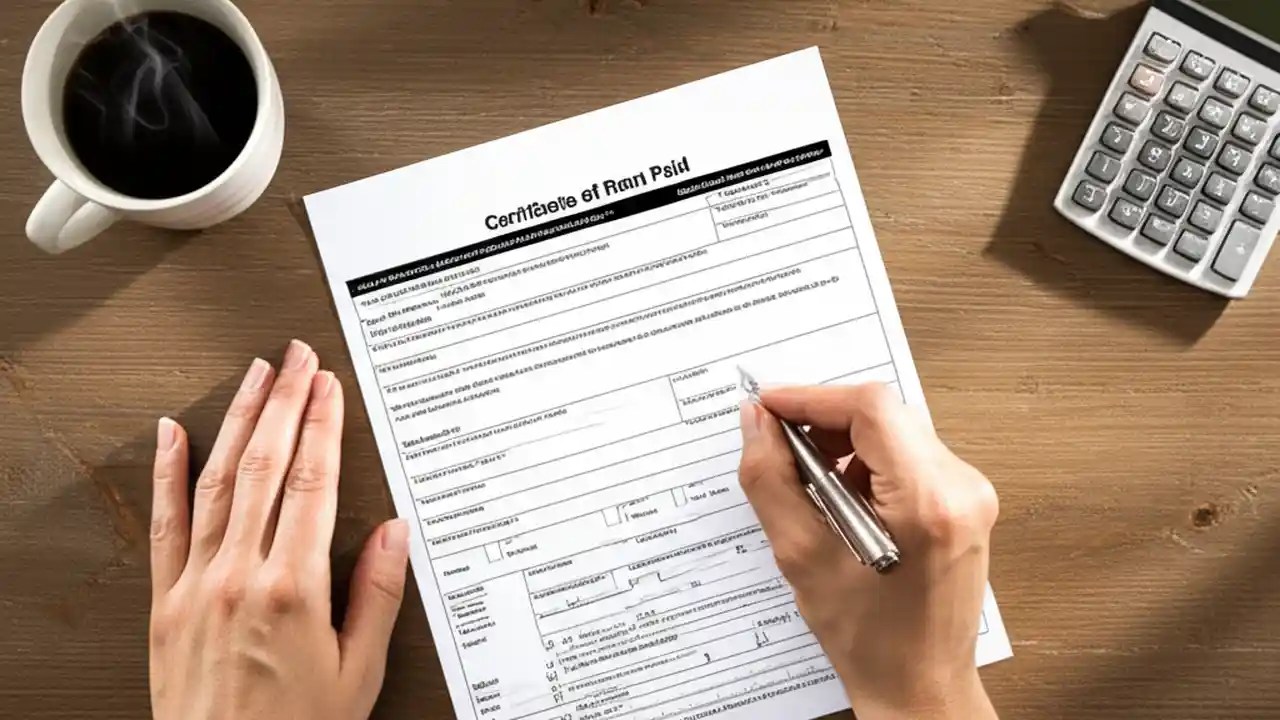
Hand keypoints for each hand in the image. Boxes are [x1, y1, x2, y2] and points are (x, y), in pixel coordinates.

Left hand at [148, 340, 409, 719]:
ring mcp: (196, 584)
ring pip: (216, 481)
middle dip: (283, 402)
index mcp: (293, 589)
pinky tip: (172, 434)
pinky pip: (163, 525)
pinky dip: (167, 474)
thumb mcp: (359, 672)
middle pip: (264, 466)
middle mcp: (239, 576)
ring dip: (237, 421)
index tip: (329, 387)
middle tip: (296, 357)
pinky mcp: (165, 602)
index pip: (311, 482)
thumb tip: (393, 532)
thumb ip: (376, 595)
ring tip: (254, 376)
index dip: (322, 425)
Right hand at [737, 383, 998, 719]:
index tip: (771, 409)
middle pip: (884, 415)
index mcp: (929, 503)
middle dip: (825, 424)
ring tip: (815, 491)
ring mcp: (970, 495)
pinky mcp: (965, 503)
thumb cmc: (872, 640)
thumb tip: (756, 423)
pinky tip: (844, 503)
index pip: (870, 408)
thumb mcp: (802, 557)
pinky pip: (909, 457)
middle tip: (783, 451)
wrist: (919, 687)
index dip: (812, 399)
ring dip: (846, 447)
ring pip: (895, 432)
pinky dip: (867, 466)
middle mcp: (962, 490)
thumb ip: (771, 480)